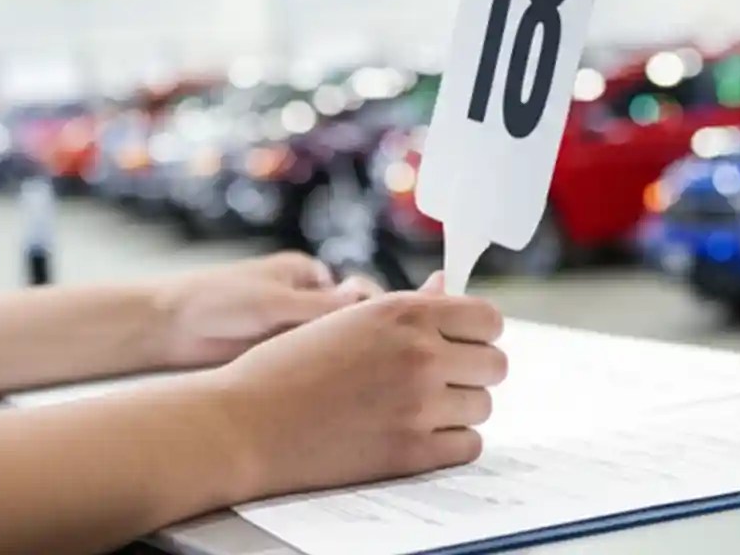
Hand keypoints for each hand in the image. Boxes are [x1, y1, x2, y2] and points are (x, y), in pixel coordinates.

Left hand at [155, 252, 382, 367]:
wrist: (167, 326)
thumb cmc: (216, 300)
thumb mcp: (273, 302)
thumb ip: (319, 305)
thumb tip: (366, 300)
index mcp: (306, 274)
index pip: (358, 292)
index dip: (377, 312)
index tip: (388, 333)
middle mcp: (304, 299)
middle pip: (350, 322)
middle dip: (365, 341)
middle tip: (381, 364)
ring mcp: (292, 328)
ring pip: (332, 347)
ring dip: (344, 362)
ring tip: (363, 383)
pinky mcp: (278, 355)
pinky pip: (311, 365)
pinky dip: (323, 376)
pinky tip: (335, 393)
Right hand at [211, 273, 507, 499]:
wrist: (244, 422)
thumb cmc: (286, 367)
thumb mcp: (347, 319)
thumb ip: (407, 306)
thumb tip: (449, 288)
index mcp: (403, 312)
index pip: (488, 319)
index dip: (478, 333)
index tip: (462, 344)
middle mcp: (419, 353)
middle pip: (495, 364)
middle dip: (472, 372)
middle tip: (439, 380)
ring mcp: (418, 404)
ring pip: (483, 406)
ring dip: (458, 409)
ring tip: (415, 408)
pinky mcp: (411, 451)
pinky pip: (468, 446)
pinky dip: (450, 443)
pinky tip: (417, 434)